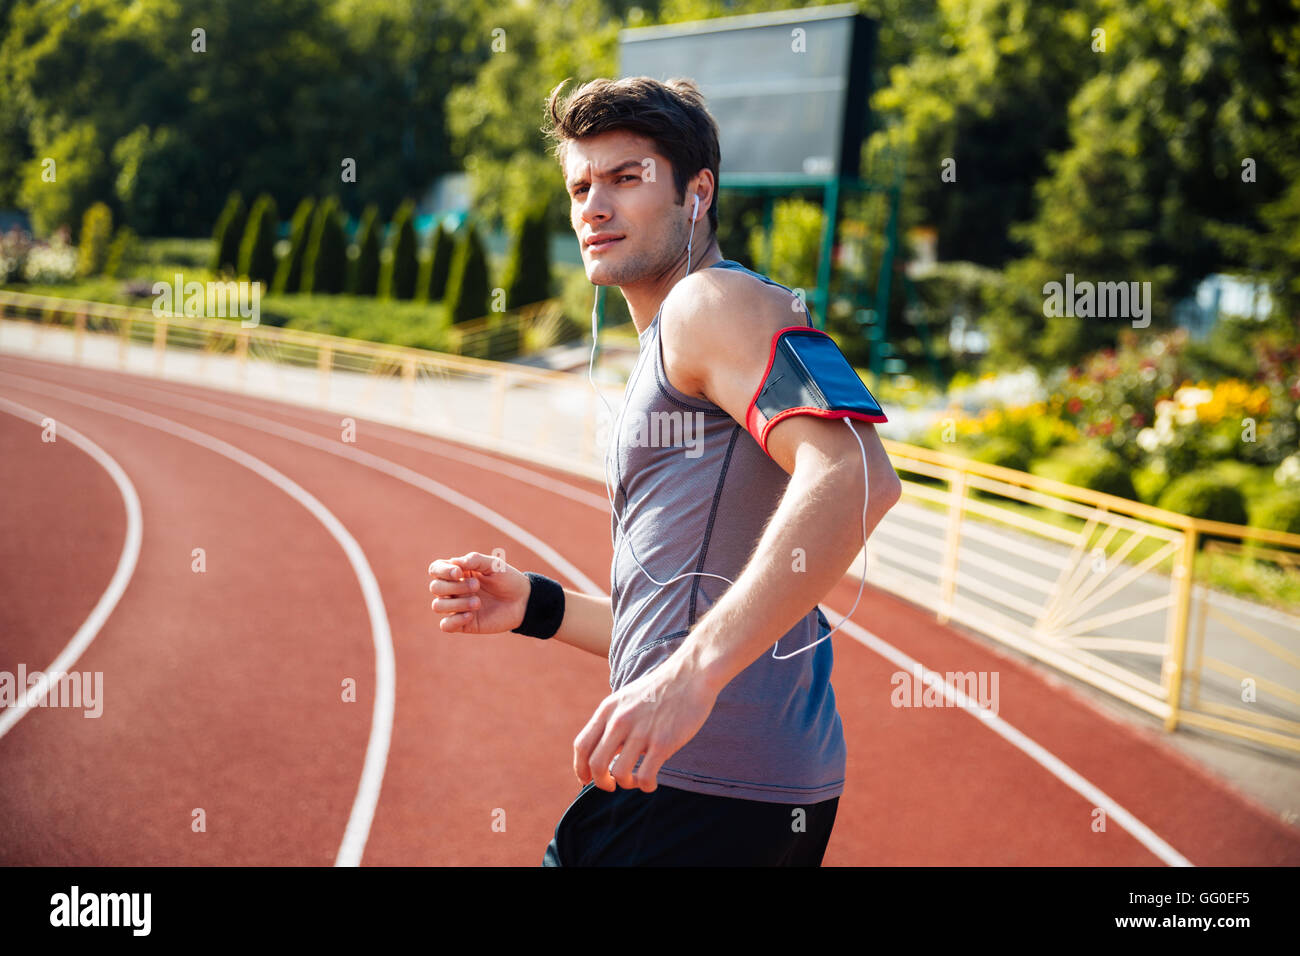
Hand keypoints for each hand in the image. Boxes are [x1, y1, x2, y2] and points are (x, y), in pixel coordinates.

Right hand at [427, 551, 530, 634]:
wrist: (523, 601)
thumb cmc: (508, 579)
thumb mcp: (494, 565)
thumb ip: (475, 560)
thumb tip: (453, 562)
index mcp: (458, 573)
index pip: (436, 569)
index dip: (442, 571)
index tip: (459, 573)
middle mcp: (454, 589)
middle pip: (436, 587)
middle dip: (454, 586)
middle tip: (477, 585)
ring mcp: (457, 607)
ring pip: (438, 606)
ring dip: (456, 603)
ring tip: (478, 602)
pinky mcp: (463, 623)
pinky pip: (445, 625)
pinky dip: (454, 620)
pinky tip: (471, 615)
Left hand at [573, 653, 719, 792]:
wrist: (690, 675)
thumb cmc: (659, 690)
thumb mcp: (626, 699)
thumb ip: (612, 722)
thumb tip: (604, 752)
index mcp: (608, 710)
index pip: (582, 745)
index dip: (580, 767)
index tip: (586, 779)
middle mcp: (620, 720)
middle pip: (595, 763)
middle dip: (600, 782)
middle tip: (610, 786)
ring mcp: (641, 732)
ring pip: (619, 773)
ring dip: (625, 784)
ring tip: (634, 781)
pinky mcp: (663, 742)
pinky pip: (645, 776)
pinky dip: (645, 786)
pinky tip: (651, 783)